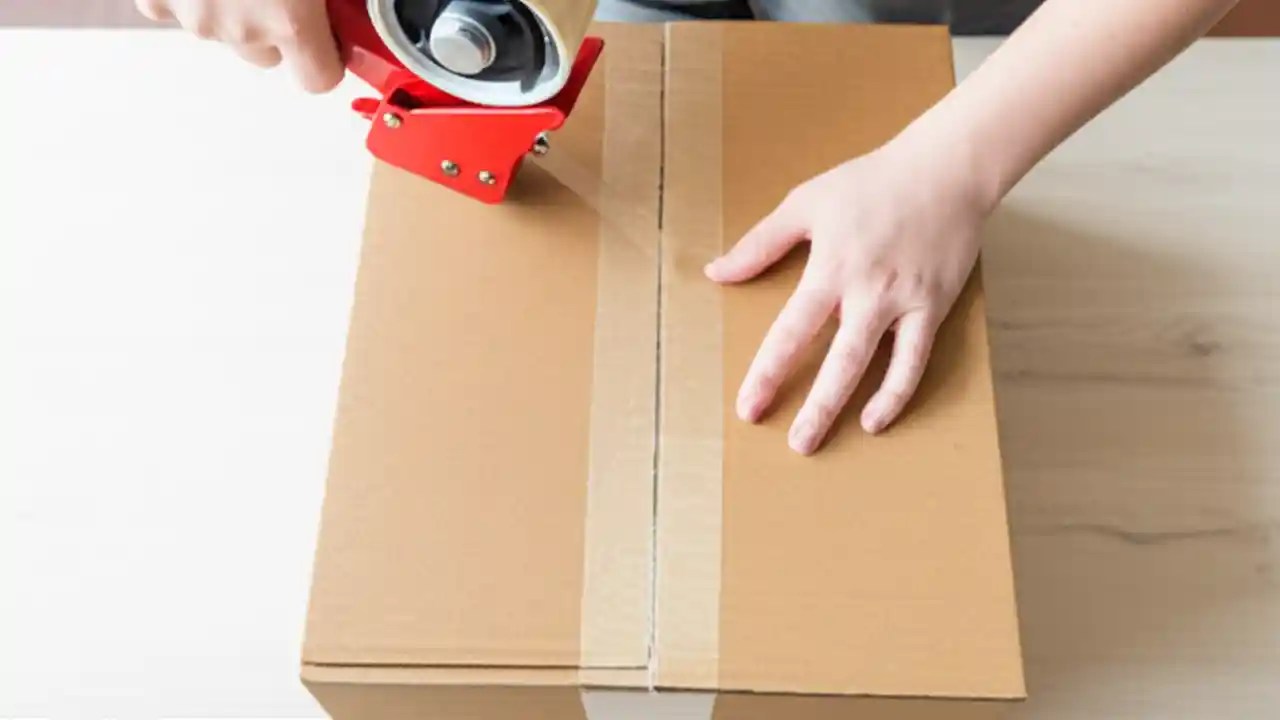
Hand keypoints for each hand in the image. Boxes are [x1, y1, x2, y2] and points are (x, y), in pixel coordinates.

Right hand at [136, 0, 342, 92]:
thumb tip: (349, 10)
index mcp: (290, 20)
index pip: (318, 79)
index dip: (327, 58)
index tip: (331, 38)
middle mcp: (242, 30)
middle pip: (268, 57)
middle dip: (276, 30)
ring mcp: (194, 16)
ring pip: (224, 33)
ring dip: (232, 9)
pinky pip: (176, 9)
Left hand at [705, 133, 992, 454]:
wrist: (945, 168)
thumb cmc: (870, 182)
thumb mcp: (805, 203)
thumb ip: (760, 243)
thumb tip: (716, 272)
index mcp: (831, 267)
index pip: (792, 330)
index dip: (769, 372)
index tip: (750, 408)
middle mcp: (868, 290)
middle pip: (836, 359)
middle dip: (813, 406)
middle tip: (794, 445)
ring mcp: (905, 301)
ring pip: (876, 365)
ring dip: (850, 406)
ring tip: (825, 441)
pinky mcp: (936, 306)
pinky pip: (916, 359)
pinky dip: (897, 392)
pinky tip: (877, 418)